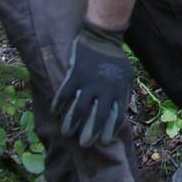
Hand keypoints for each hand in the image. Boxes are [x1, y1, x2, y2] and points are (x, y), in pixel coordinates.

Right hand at [50, 24, 133, 147]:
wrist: (103, 37)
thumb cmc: (116, 59)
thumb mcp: (127, 76)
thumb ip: (124, 94)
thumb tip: (122, 114)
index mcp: (118, 91)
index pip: (115, 117)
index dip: (109, 131)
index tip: (103, 142)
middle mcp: (104, 90)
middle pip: (97, 117)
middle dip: (90, 133)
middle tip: (85, 144)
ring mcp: (89, 83)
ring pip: (78, 109)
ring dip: (71, 124)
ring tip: (67, 134)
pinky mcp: (75, 75)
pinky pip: (64, 94)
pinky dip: (58, 104)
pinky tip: (55, 112)